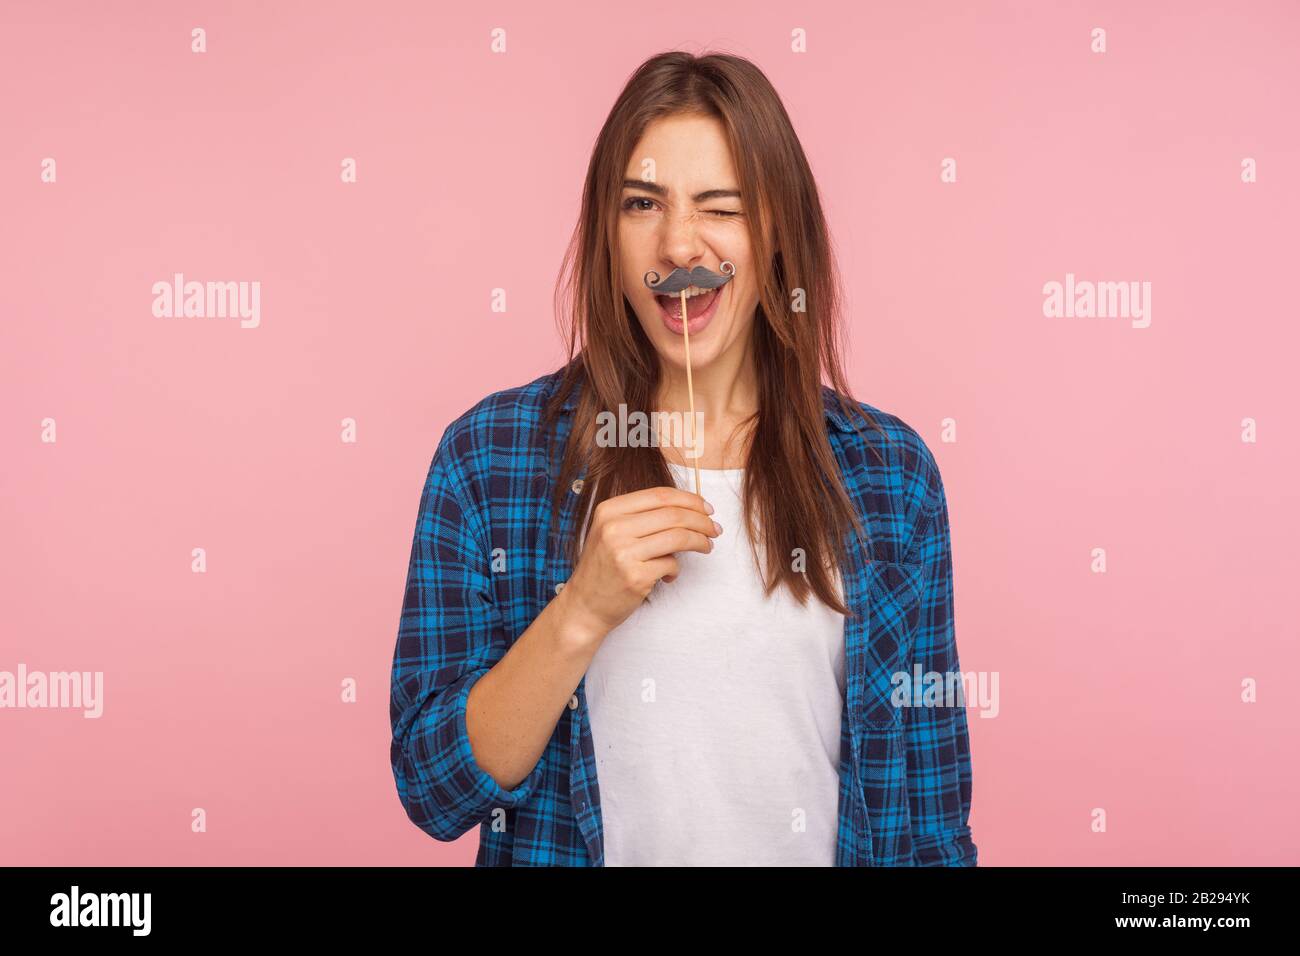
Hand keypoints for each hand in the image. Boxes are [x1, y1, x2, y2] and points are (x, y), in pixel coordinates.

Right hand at [559, 485, 720, 644]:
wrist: (584, 605)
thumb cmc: (604, 567)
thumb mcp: (611, 531)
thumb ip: (642, 516)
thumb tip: (690, 508)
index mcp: (609, 510)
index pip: (660, 495)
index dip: (690, 500)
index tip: (707, 508)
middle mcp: (614, 528)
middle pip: (673, 515)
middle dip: (702, 521)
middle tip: (715, 529)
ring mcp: (624, 553)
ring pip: (678, 537)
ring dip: (700, 542)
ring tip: (707, 547)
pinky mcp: (635, 577)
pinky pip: (672, 565)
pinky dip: (677, 570)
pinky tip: (669, 576)